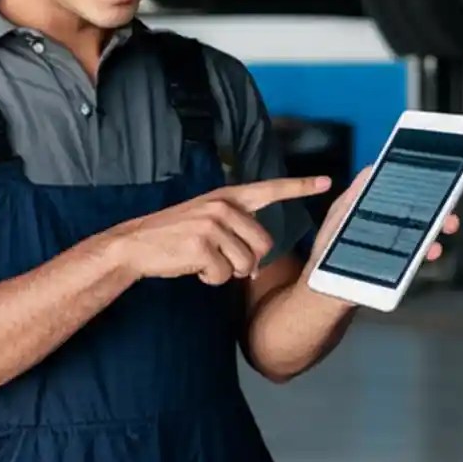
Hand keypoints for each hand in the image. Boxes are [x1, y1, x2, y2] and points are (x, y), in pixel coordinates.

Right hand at [102, 176, 332, 285]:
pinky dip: (210, 280)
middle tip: (223, 261)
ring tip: (204, 261)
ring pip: (246, 264)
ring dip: (227, 273)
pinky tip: (194, 268)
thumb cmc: (173, 236)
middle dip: (248, 262)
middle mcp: (223, 206)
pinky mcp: (202, 246)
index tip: (327, 182)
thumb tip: (256, 266)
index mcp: (227, 197)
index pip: (270, 189)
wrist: (135, 244)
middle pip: (264, 244)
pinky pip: (224, 276)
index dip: (300, 187)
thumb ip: (235, 231)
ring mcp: (212, 225)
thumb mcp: (206, 221)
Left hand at [306, 166, 459, 269]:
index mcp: (378, 215)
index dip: (420, 191)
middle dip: (438, 210)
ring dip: (437, 230)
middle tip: (449, 207)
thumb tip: (370, 168)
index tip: (434, 182)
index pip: (404, 200)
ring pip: (422, 236)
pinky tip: (431, 249)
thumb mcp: (338, 216)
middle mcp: (390, 231)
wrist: (324, 286)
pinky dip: (426, 252)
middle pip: (419, 217)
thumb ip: (353, 195)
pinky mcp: (395, 268)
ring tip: (446, 225)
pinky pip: (415, 258)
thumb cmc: (328, 249)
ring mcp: (394, 250)